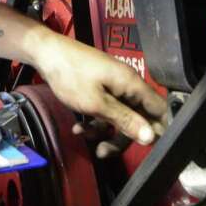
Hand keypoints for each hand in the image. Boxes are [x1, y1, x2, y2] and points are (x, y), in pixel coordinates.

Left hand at [29, 29, 168, 153]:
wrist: (46, 54)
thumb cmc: (71, 77)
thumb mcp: (96, 104)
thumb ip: (125, 120)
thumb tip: (151, 137)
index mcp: (132, 84)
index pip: (159, 109)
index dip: (158, 130)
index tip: (146, 150)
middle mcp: (127, 84)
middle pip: (138, 117)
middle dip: (122, 137)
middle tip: (104, 152)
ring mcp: (114, 86)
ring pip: (119, 116)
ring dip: (104, 131)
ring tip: (85, 137)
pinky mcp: (101, 88)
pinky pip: (106, 110)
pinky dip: (94, 121)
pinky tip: (79, 128)